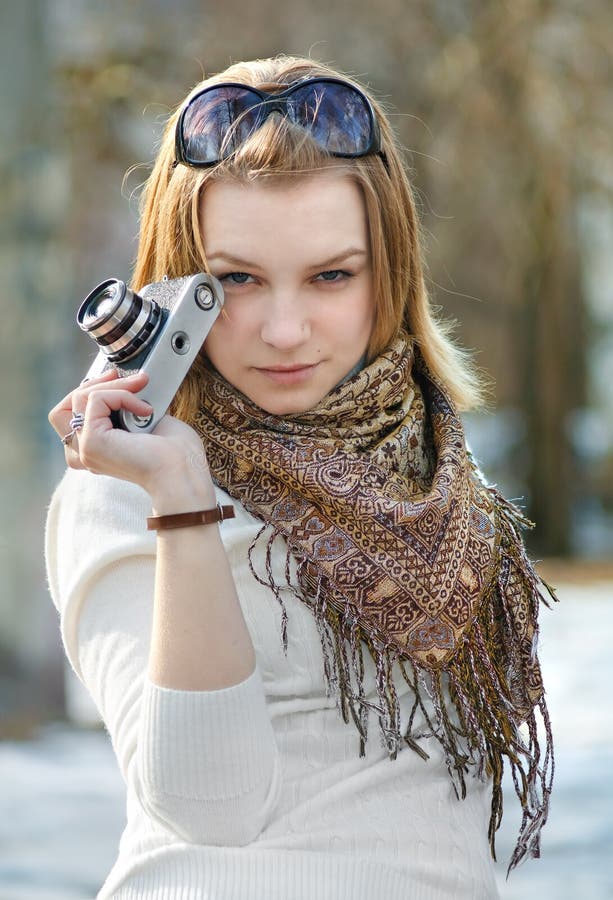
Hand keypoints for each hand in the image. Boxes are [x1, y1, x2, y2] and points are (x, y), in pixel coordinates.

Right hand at [48, 369, 212, 500]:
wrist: (182, 471)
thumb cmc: (175, 453)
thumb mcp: (147, 421)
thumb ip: (129, 405)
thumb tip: (129, 382)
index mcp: (98, 451)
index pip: (71, 416)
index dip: (89, 393)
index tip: (118, 379)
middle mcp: (85, 453)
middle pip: (63, 409)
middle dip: (93, 384)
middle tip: (124, 377)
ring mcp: (85, 449)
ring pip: (79, 398)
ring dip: (115, 385)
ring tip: (142, 387)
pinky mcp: (91, 442)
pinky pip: (96, 399)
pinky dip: (123, 395)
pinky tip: (145, 410)